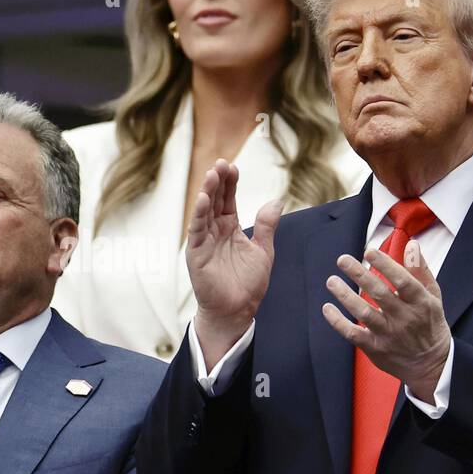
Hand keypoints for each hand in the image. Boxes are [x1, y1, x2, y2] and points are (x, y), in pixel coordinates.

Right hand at [186, 159, 282, 368]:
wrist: (238, 310)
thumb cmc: (247, 283)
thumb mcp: (263, 250)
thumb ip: (267, 226)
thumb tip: (276, 201)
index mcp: (229, 228)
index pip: (227, 200)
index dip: (230, 184)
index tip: (233, 167)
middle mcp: (214, 231)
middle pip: (214, 200)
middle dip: (217, 182)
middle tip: (221, 163)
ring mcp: (204, 241)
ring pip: (203, 211)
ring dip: (207, 192)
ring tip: (212, 175)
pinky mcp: (197, 254)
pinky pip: (196, 231)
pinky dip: (198, 215)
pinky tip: (202, 199)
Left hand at [322, 243, 449, 402]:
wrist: (431, 365)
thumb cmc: (430, 323)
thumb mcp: (433, 296)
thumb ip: (420, 270)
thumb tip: (411, 245)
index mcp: (421, 303)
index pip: (404, 281)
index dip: (386, 265)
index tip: (369, 251)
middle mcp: (405, 318)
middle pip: (380, 294)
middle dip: (359, 275)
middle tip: (342, 259)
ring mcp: (389, 334)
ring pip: (364, 313)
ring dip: (345, 296)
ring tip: (331, 281)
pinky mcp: (376, 348)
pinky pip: (353, 334)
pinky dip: (338, 322)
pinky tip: (327, 308)